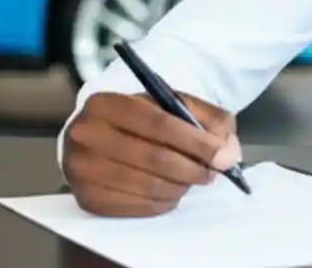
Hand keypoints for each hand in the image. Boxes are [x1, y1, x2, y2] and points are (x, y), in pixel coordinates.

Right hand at [62, 91, 240, 216]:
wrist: (99, 136)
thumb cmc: (140, 119)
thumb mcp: (171, 103)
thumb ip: (207, 119)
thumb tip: (229, 154)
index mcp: (106, 103)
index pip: (158, 123)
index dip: (195, 142)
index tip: (222, 156)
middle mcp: (85, 135)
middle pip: (154, 158)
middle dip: (193, 168)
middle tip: (213, 172)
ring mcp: (82, 170)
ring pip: (148, 186)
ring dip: (181, 186)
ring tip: (192, 179)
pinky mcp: (86, 199)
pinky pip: (137, 208)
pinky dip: (163, 202)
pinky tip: (171, 190)